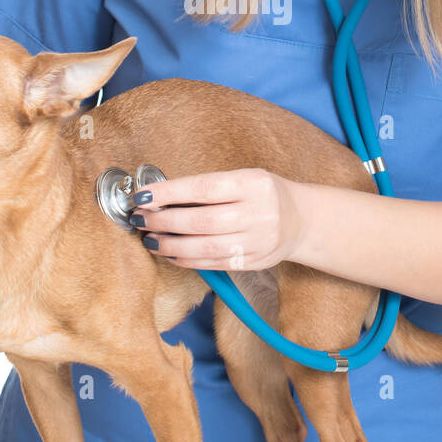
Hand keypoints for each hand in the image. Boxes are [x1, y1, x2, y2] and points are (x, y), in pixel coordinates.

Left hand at [128, 168, 302, 270]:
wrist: (300, 220)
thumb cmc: (263, 193)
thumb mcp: (244, 178)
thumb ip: (208, 187)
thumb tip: (161, 196)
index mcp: (253, 184)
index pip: (203, 188)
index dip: (169, 193)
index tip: (143, 196)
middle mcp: (257, 212)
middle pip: (201, 220)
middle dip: (163, 221)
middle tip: (140, 219)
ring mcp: (257, 241)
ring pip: (204, 247)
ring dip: (170, 245)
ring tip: (150, 239)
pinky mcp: (253, 261)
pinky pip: (213, 263)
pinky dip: (187, 260)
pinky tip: (171, 254)